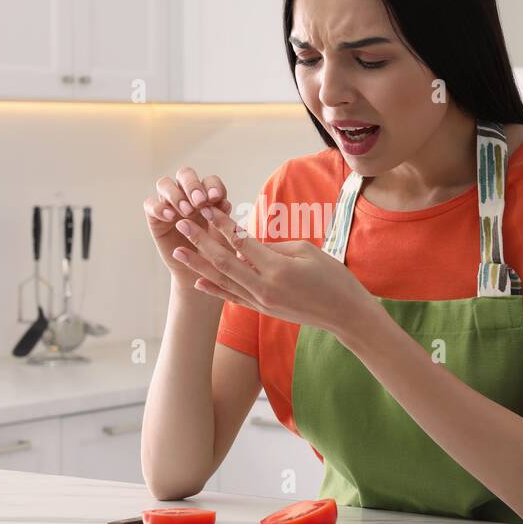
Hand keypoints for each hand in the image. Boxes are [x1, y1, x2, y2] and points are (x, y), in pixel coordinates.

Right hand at [143, 167, 232, 288]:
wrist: (197, 272)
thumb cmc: (214, 253)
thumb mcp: (223, 239)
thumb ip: (223, 221)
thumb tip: (224, 203)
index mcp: (207, 196)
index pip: (209, 180)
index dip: (212, 186)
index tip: (216, 198)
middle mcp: (186, 195)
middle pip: (185, 174)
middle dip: (192, 185)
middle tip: (200, 202)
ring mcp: (169, 204)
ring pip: (165, 184)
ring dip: (176, 195)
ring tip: (186, 212)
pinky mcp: (154, 216)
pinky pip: (150, 204)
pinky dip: (159, 207)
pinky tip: (170, 217)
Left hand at [171, 204, 376, 336]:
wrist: (345, 314)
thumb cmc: (333, 277)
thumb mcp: (306, 251)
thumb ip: (274, 246)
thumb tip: (249, 243)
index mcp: (277, 267)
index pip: (241, 241)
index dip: (222, 224)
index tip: (207, 209)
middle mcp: (264, 286)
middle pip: (224, 260)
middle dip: (200, 240)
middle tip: (181, 223)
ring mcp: (261, 302)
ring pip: (223, 280)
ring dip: (198, 264)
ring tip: (178, 251)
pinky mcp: (262, 311)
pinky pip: (233, 298)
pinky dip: (214, 289)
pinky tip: (197, 281)